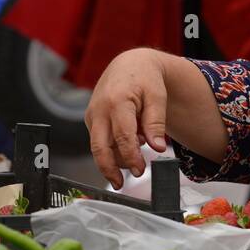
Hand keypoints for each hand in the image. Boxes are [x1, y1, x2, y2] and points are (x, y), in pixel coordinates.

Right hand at [85, 50, 169, 185]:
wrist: (130, 65)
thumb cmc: (146, 80)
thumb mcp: (157, 97)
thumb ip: (156, 123)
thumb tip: (158, 148)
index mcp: (117, 101)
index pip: (122, 136)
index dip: (131, 157)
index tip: (140, 170)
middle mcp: (99, 109)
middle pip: (99, 147)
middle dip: (109, 169)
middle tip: (121, 183)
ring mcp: (92, 115)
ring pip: (98, 147)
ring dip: (115, 160)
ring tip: (136, 158)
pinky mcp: (91, 120)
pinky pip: (99, 142)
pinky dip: (113, 149)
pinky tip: (130, 144)